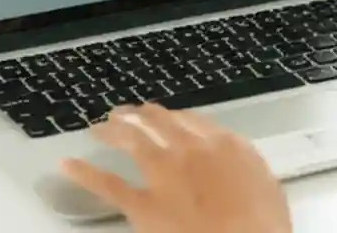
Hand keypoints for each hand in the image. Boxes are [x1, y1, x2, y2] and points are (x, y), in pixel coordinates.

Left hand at [61, 103, 291, 232]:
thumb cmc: (264, 228)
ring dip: (113, 130)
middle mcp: (191, 150)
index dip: (174, 118)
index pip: (193, 121)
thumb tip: (236, 166)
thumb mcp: (268, 190)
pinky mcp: (143, 204)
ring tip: (101, 127)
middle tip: (127, 115)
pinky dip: (84, 173)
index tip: (165, 118)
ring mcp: (164, 174)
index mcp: (226, 146)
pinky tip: (68, 165)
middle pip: (159, 122)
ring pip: (132, 141)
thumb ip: (246, 170)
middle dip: (140, 116)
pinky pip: (108, 184)